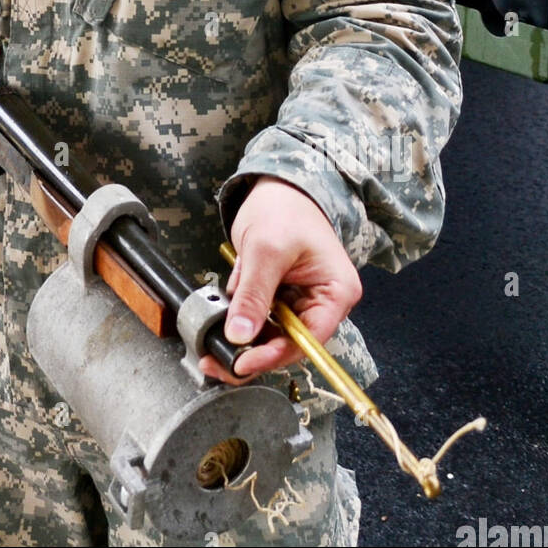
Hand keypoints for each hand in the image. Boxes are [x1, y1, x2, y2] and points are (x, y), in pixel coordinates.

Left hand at [199, 176, 361, 385]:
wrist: (277, 185)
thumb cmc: (285, 207)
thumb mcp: (266, 250)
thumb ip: (254, 294)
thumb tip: (240, 335)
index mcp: (336, 293)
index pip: (308, 339)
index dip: (274, 355)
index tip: (241, 362)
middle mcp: (323, 302)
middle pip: (288, 343)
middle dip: (251, 351)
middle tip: (216, 360)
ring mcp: (301, 301)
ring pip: (270, 333)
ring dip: (241, 335)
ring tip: (210, 338)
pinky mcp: (280, 296)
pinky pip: (258, 316)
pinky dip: (238, 316)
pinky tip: (221, 311)